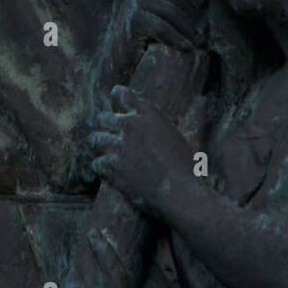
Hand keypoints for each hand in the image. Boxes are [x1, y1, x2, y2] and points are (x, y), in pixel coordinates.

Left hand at [89, 86, 194, 214]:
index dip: (117, 99)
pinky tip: (105, 170)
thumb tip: (191, 106)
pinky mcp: (113, 168)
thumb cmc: (188, 166)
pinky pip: (97, 163)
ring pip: (96, 139)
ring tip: (102, 150)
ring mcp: (120, 147)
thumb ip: (166, 123)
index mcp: (149, 113)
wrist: (181, 194)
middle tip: (106, 132)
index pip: (121, 94)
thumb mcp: (180, 134)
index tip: (117, 107)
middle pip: (103, 117)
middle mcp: (131, 125)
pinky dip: (100, 166)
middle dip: (104, 125)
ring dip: (99, 145)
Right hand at [120, 0, 207, 60]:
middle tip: (204, 31)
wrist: (121, 48)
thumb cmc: (147, 23)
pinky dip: (177, 39)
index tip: (203, 4)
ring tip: (198, 41)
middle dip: (194, 14)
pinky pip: (163, 28)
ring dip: (189, 29)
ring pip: (172, 12)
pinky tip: (186, 48)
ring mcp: (136, 0)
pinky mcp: (134, 20)